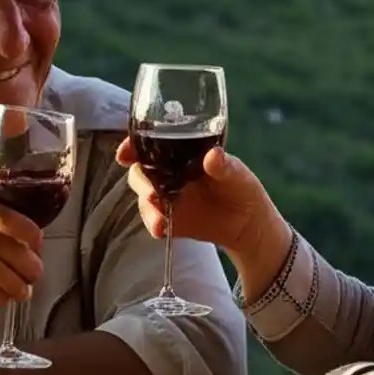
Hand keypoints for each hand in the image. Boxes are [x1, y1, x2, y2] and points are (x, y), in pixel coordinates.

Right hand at [115, 138, 275, 255]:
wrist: (248, 222)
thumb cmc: (241, 186)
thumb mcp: (236, 173)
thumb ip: (223, 165)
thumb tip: (213, 155)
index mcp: (180, 154)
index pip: (149, 146)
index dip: (133, 147)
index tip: (125, 153)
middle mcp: (168, 174)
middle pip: (140, 171)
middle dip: (140, 180)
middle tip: (150, 192)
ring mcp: (167, 198)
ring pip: (144, 198)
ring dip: (146, 205)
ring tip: (158, 213)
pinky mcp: (170, 221)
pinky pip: (154, 221)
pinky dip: (154, 224)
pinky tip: (161, 228)